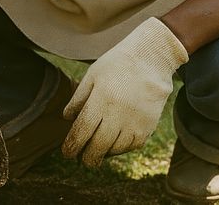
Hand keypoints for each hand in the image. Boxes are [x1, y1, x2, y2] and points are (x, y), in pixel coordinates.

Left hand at [61, 17, 187, 165]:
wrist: (152, 59)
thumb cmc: (118, 64)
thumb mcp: (93, 75)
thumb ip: (79, 98)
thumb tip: (67, 119)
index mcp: (101, 99)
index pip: (82, 130)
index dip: (72, 145)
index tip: (67, 153)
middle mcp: (118, 114)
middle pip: (99, 146)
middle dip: (88, 157)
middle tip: (82, 160)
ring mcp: (135, 121)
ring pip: (116, 149)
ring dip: (104, 154)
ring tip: (97, 151)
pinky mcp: (149, 126)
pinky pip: (132, 146)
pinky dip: (121, 149)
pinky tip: (115, 145)